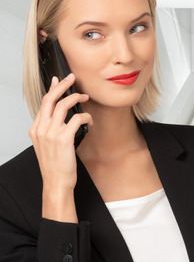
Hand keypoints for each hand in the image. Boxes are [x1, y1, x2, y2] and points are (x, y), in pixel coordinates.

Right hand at [29, 73, 91, 221]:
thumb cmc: (55, 165)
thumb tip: (60, 114)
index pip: (43, 103)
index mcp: (35, 129)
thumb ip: (50, 129)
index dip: (52, 89)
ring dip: (76, 98)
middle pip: (50, 98)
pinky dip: (86, 117)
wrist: (56, 183)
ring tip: (85, 98)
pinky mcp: (63, 139)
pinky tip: (90, 121)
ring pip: (63, 105)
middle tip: (72, 78)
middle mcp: (41, 129)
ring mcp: (51, 133)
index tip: (58, 80)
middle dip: (63, 85)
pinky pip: (77, 119)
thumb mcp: (47, 144)